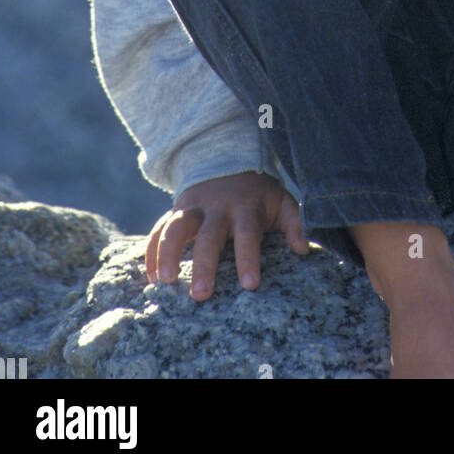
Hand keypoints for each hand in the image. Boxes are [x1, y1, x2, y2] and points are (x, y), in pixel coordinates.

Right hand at [145, 170, 309, 300]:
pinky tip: (151, 277)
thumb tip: (303, 249)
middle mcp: (217, 207)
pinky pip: (158, 229)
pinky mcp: (175, 209)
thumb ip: (294, 222)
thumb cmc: (258, 193)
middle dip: (204, 265)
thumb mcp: (281, 199)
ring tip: (164, 282)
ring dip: (168, 253)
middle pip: (208, 235)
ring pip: (175, 227)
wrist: (228, 158)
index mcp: (245, 207)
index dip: (249, 258)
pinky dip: (152, 252)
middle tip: (201, 295)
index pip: (248, 233)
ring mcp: (193, 207)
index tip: (250, 285)